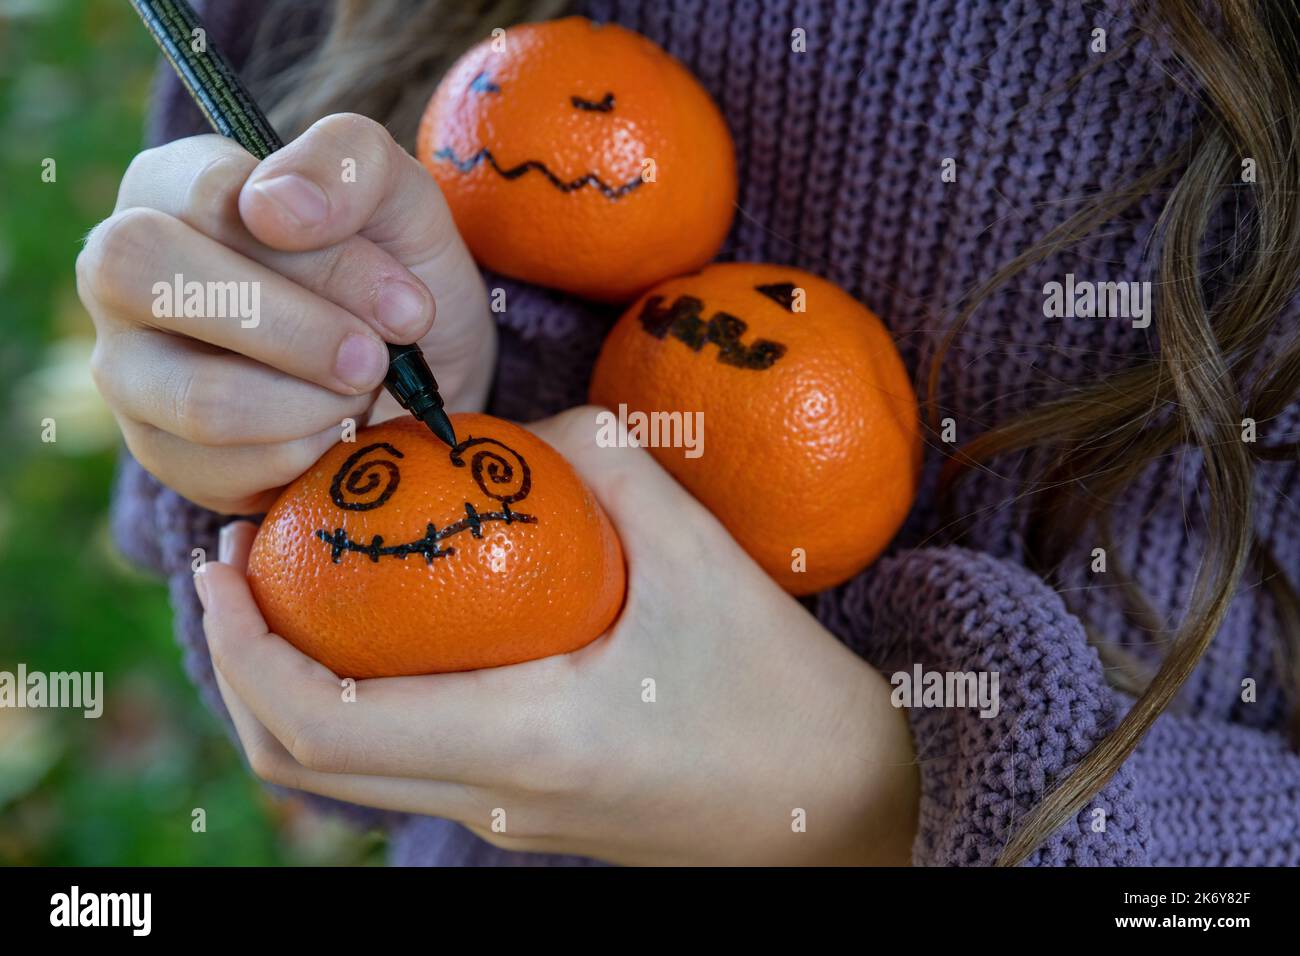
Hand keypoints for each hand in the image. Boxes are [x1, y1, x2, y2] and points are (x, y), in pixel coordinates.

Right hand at [77, 113, 494, 513]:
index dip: (319, 258)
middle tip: (378, 362)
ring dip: (314, 404)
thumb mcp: (398, 195)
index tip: (405, 303)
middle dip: (295, 335)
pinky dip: (308, 454)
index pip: (210, 199)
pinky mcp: (157, 451)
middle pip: (146, 280)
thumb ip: (346, 164)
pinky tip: (335, 428)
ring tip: (365, 391)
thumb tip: (275, 206)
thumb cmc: (392, 265)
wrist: (418, 368)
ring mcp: (127, 368)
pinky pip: (225, 470)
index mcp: (171, 185)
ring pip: (200, 399)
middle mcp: (121, 272)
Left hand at [196, 406, 918, 864]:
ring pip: (349, 772)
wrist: (839, 807)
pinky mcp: (530, 810)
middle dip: (242, 666)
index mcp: (519, 745)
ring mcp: (505, 816)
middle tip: (239, 564)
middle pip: (302, 766)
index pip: (320, 723)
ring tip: (305, 586)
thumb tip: (529, 430)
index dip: (244, 645)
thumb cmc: (780, 692)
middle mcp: (491, 800)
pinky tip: (403, 623)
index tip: (224, 562)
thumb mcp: (702, 556)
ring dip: (297, 682)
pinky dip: (365, 699)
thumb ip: (605, 464)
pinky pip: (409, 763)